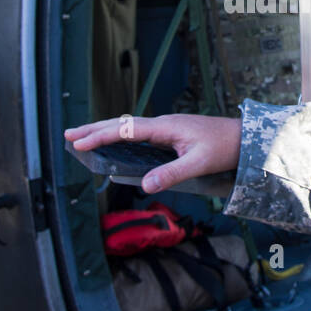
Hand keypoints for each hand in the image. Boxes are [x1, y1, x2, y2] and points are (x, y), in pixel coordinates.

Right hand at [65, 114, 241, 193]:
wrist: (243, 137)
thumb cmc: (223, 147)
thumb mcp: (198, 163)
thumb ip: (172, 174)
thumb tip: (145, 186)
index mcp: (164, 127)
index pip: (125, 130)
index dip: (100, 136)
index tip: (79, 142)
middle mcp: (161, 124)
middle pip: (121, 124)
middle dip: (93, 130)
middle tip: (68, 135)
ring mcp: (164, 128)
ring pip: (127, 127)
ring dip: (104, 131)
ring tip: (81, 137)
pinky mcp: (168, 134)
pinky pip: (137, 133)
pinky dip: (119, 136)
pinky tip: (112, 142)